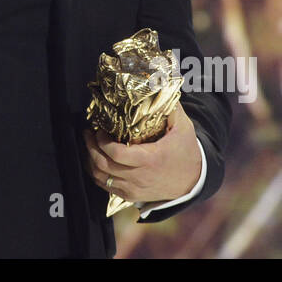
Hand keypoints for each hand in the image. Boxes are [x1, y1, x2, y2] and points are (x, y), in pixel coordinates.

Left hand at [82, 103, 201, 206]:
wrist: (193, 181)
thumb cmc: (186, 152)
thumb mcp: (183, 127)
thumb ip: (171, 107)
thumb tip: (159, 85)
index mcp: (150, 160)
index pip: (116, 154)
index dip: (102, 141)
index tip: (100, 129)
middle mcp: (139, 177)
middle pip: (102, 165)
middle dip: (90, 147)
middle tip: (89, 133)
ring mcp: (134, 189)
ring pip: (100, 178)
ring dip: (90, 160)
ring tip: (90, 144)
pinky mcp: (131, 196)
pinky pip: (106, 188)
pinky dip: (97, 174)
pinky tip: (96, 160)